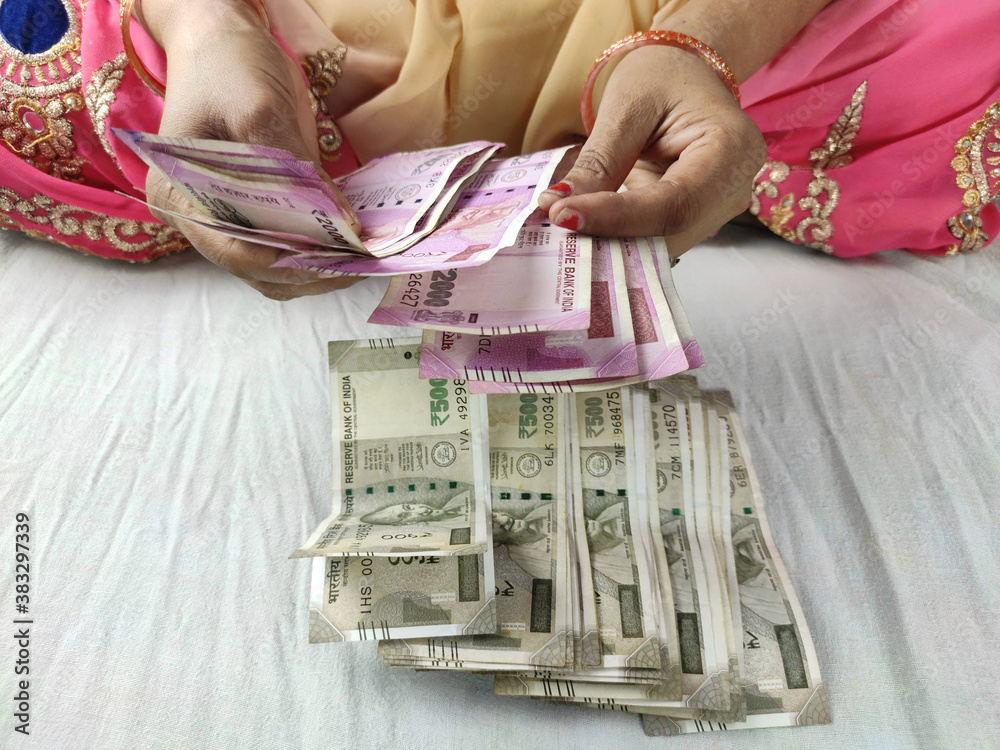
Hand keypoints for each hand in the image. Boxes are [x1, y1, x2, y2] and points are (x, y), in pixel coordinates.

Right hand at [141, 0, 361, 299]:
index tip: (334, 258)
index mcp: (180, 198)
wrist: (225, 37)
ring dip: (321, 268)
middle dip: (310, 270)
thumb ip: (294, 169)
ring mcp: (231, 219)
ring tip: (365, 257)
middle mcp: (201, 220)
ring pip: (278, 267)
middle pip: (258, 268)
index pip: (233, 252)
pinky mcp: (261, 211)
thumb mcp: (258, 108)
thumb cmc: (228, 65)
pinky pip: (291, 245)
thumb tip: (340, 222)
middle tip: (362, 262)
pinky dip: (322, 250)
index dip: (286, 262)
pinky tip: (355, 242)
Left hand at [538, 45, 767, 257]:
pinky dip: (618, 238)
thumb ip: (598, 163)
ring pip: (661, 245)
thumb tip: (558, 208)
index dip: (617, 218)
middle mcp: (735, 189)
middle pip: (669, 233)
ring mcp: (718, 210)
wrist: (684, 74)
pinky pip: (655, 240)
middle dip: (610, 238)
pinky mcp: (695, 220)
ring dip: (611, 243)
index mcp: (732, 150)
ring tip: (563, 227)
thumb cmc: (661, 77)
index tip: (562, 215)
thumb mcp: (626, 108)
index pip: (673, 204)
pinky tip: (584, 227)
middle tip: (553, 227)